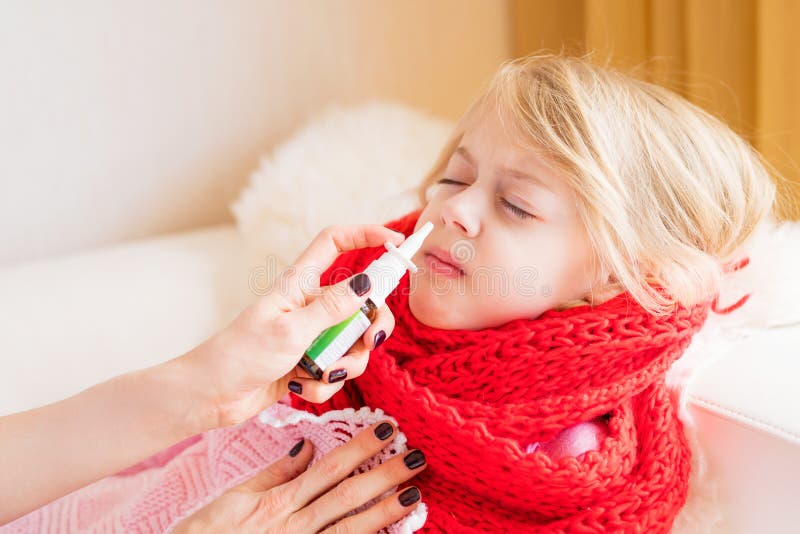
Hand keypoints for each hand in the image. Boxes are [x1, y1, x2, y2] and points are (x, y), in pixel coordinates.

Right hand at [173, 421, 425, 533]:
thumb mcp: (232, 498)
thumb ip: (274, 474)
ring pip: (349, 529)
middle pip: (347, 496)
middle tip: (417, 457)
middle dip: (384, 475)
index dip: (361, 448)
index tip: (388, 430)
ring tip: (413, 494)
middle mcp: (294, 526)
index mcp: (278, 502)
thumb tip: (306, 446)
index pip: (329, 468)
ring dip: (383, 512)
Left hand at [180, 225, 403, 428]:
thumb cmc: (240, 354)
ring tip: (317, 374)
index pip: (336, 242)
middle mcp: (311, 306)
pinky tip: (298, 389)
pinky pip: (336, 372)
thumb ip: (333, 308)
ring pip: (353, 344)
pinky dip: (322, 384)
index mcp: (300, 284)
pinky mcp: (311, 364)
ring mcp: (313, 335)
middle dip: (371, 326)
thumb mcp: (291, 330)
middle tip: (369, 341)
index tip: (397, 242)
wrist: (210, 397)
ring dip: (343, 364)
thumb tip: (368, 282)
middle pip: (362, 302)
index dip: (366, 234)